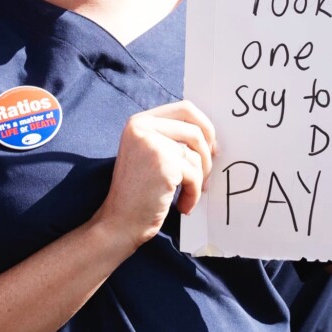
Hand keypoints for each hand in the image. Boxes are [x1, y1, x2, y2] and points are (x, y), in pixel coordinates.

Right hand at [97, 101, 216, 249]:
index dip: (205, 127)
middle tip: (206, 175)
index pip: (185, 109)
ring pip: (197, 156)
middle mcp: (143, 128)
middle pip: (196, 131)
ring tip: (187, 195)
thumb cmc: (139, 192)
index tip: (211, 148)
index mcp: (139, 121)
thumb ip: (171, 138)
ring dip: (198, 180)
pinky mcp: (164, 163)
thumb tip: (210, 137)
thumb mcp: (149, 154)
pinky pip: (195, 175)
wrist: (119, 222)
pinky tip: (183, 205)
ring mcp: (153, 144)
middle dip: (207, 156)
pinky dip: (194, 193)